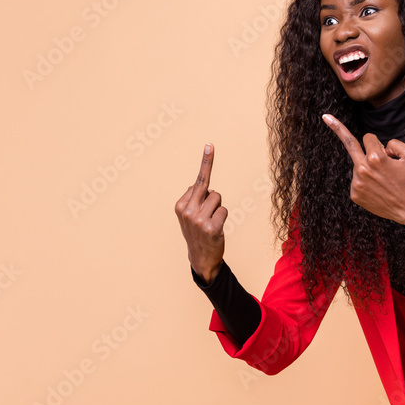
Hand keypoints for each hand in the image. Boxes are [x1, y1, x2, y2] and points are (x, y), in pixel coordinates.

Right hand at [174, 143, 226, 283]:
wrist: (201, 259)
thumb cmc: (199, 232)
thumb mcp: (191, 214)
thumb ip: (196, 198)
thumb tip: (206, 185)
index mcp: (179, 205)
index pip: (198, 182)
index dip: (205, 166)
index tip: (209, 145)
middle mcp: (186, 210)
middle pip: (206, 186)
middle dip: (208, 172)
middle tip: (209, 153)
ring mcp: (198, 219)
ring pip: (218, 198)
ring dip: (219, 209)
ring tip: (212, 222)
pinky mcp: (211, 227)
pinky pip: (224, 210)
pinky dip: (224, 218)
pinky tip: (216, 229)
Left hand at [322, 114, 404, 226]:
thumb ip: (395, 142)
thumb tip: (381, 146)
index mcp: (376, 157)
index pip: (368, 137)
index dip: (378, 142)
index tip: (382, 148)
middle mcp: (362, 169)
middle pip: (350, 143)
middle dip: (338, 128)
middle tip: (325, 116)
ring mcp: (356, 183)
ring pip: (358, 164)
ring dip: (368, 167)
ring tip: (384, 181)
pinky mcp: (354, 194)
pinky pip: (357, 179)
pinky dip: (366, 181)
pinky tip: (378, 189)